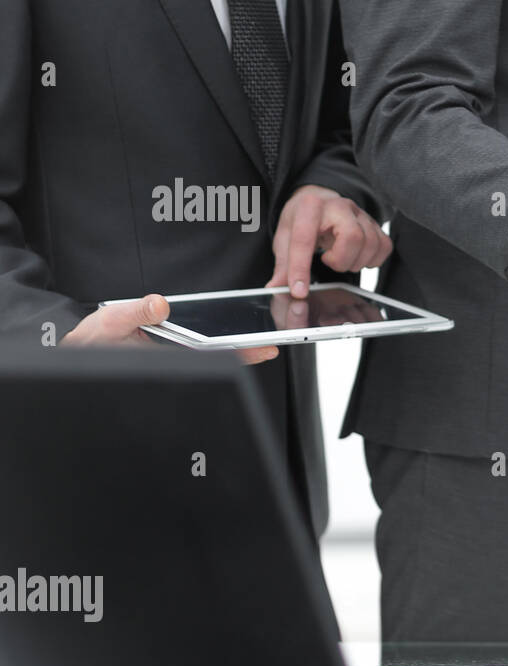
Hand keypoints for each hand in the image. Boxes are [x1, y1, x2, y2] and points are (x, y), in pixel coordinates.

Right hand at [62, 294, 278, 365]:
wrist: (76, 350)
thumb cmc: (92, 342)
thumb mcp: (111, 320)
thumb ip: (136, 311)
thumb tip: (161, 304)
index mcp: (166, 358)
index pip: (213, 358)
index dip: (242, 354)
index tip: (266, 349)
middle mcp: (175, 361)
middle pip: (220, 358)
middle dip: (246, 352)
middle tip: (274, 344)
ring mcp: (173, 358)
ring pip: (211, 355)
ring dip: (234, 348)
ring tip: (260, 339)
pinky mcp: (168, 352)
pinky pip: (197, 348)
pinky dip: (216, 342)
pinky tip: (230, 335)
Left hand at [267, 185, 391, 298]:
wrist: (320, 199)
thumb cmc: (302, 218)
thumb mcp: (285, 237)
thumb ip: (283, 263)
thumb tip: (276, 286)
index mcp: (310, 206)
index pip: (305, 239)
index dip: (300, 269)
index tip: (299, 291)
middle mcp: (339, 206)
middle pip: (353, 237)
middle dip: (341, 260)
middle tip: (330, 262)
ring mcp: (361, 214)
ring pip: (371, 244)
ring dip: (355, 262)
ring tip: (341, 259)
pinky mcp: (375, 223)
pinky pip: (384, 246)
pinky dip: (372, 260)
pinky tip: (356, 257)